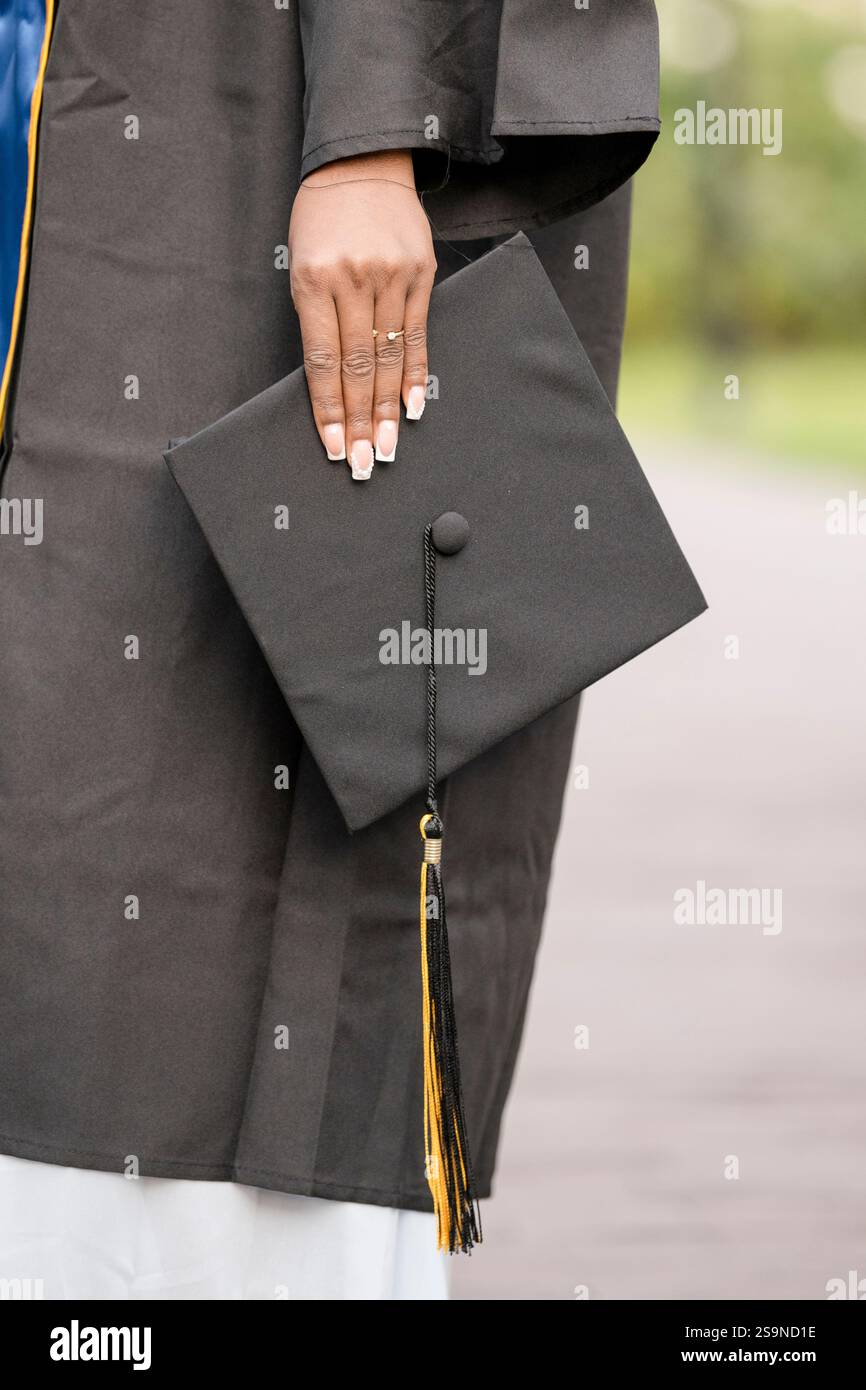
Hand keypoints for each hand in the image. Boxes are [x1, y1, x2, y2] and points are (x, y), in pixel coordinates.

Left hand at [288, 150, 435, 478]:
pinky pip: (418, 336)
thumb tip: (331, 384)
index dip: (329, 411)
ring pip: (389, 359)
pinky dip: (415, 376)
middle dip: (359, 422)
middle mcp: (354, 281)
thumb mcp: (301, 264)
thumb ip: (316, 319)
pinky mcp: (420, 275)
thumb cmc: (322, 219)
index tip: (335, 447)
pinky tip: (411, 407)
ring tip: (387, 447)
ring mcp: (391, 278)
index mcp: (314, 281)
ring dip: (386, 410)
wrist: (362, 165)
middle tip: (365, 463)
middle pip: (358, 369)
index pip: (324, 362)